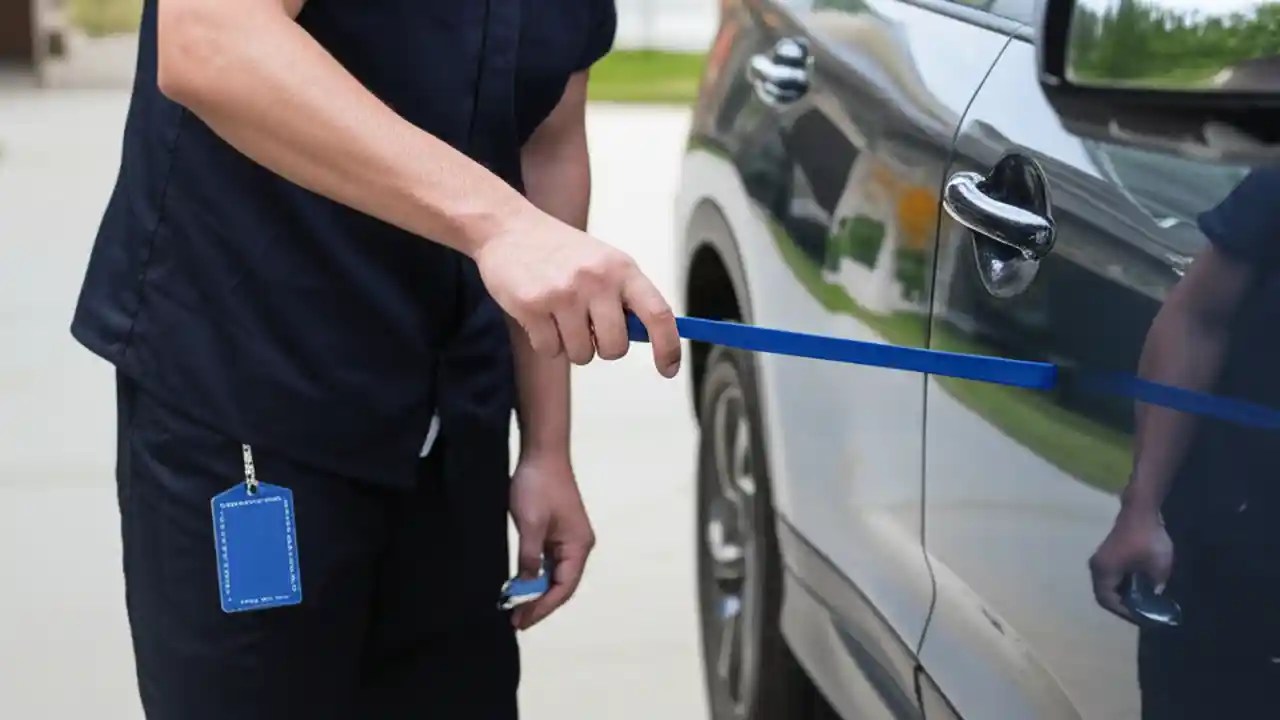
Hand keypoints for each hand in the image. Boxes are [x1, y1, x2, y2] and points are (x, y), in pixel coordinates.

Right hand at [474, 208, 680, 376]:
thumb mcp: (603, 263)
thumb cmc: (561, 252)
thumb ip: (625, 298)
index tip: (668, 368)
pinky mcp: (533, 306)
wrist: (509, 228)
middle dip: (603, 347)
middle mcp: (597, 280)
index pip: (658, 314)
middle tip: (588, 327)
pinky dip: (545, 341)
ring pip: (581, 354)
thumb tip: (648, 339)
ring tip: (559, 314)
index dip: (668, 347)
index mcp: (622, 269)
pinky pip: (549, 350)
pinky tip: (539, 313)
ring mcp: (564, 293)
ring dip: (571, 344)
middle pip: (615, 347)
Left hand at [508, 452, 595, 629]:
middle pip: (561, 585)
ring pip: (554, 575)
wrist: (542, 452)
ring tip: (515, 608)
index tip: (521, 621)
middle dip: (539, 604)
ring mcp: (568, 538)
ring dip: (536, 591)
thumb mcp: (530, 524)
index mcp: (578, 545)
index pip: (563, 588)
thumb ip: (528, 558)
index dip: (543, 607)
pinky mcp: (557, 532)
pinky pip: (548, 562)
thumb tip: (525, 587)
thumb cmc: (538, 485)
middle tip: (515, 621)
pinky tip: (520, 584)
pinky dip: (535, 575)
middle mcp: (578, 545)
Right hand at [1089, 501, 1173, 620]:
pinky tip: (1139, 586)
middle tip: (1141, 613)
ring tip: (1141, 602)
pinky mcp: (1108, 554)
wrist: (1141, 510)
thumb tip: (1153, 596)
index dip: (1124, 612)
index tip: (1142, 617)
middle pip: (1105, 594)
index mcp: (1104, 571)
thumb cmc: (1147, 539)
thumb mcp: (1158, 567)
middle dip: (1123, 605)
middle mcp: (1097, 567)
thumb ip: (1155, 587)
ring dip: (1123, 594)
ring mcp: (1101, 560)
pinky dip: (1123, 584)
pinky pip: (1111, 576)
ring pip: (1108, 585)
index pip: (1107, 600)